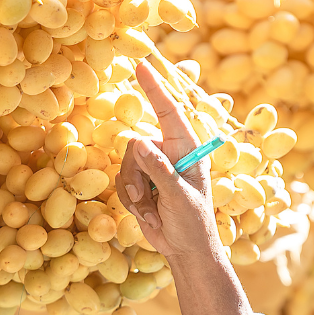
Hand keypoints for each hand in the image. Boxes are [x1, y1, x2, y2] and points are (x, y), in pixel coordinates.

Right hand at [115, 63, 218, 261]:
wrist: (185, 249)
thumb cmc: (193, 223)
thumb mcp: (179, 198)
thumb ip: (161, 170)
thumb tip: (140, 142)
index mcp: (187, 149)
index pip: (170, 112)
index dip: (155, 88)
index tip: (141, 65)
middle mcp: (169, 152)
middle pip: (135, 144)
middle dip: (136, 175)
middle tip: (147, 200)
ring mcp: (153, 167)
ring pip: (125, 164)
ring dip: (134, 193)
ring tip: (152, 212)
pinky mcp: (139, 182)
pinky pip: (121, 181)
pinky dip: (130, 202)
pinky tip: (149, 215)